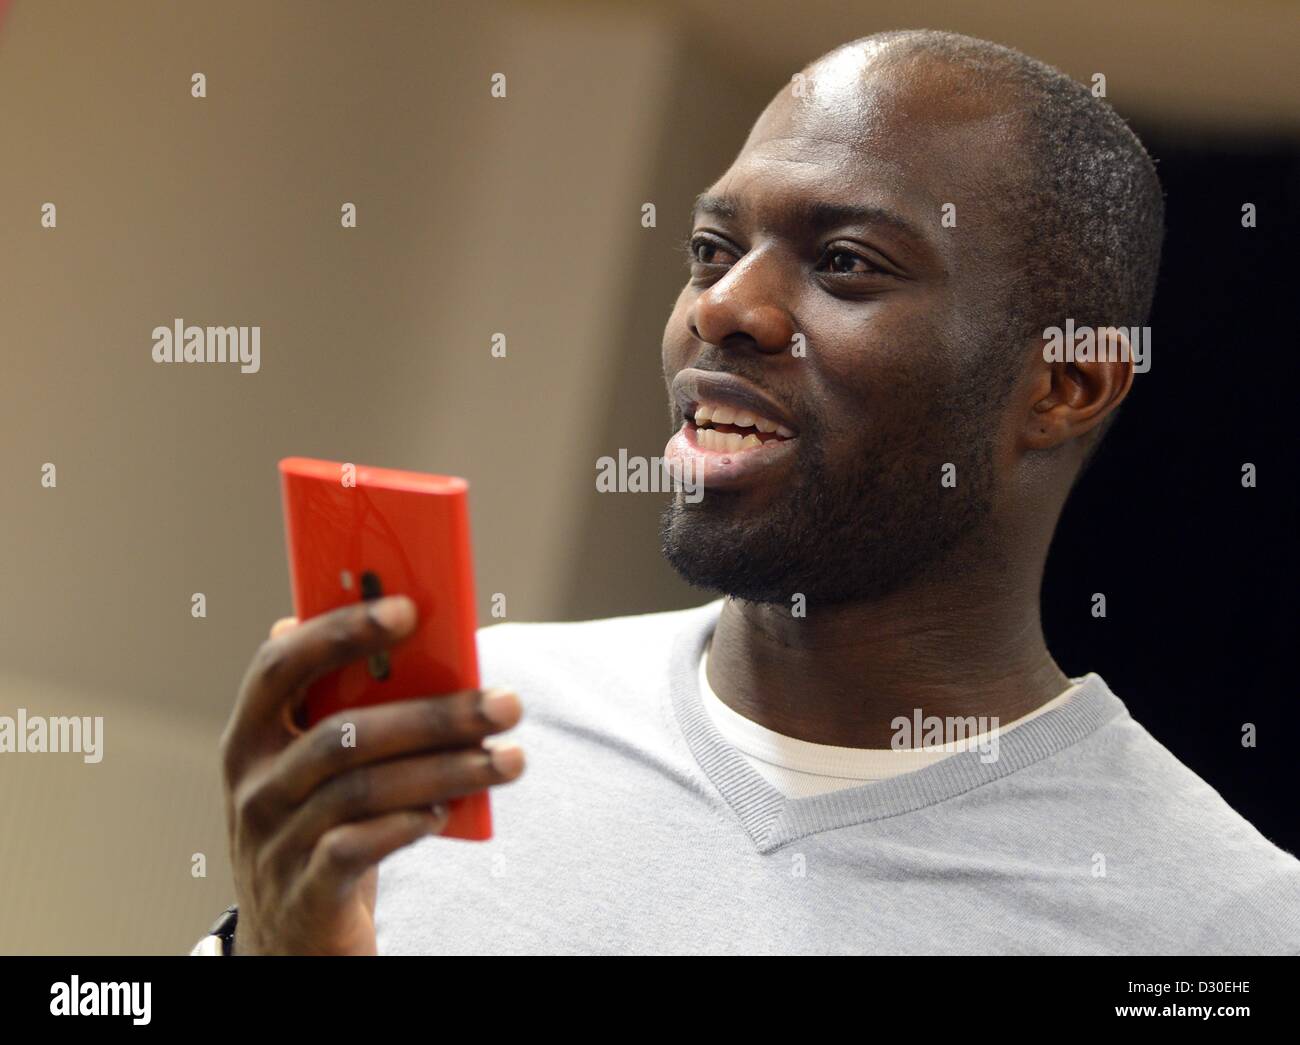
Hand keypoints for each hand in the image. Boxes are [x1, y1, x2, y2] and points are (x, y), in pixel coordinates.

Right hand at [218, 597, 523, 953]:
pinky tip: (447, 811)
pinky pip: (356, 847)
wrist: (292, 936)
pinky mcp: (304, 893)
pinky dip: (407, 824)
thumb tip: (405, 627)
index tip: (406, 608)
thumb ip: (347, 703)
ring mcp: (274, 841)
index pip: (281, 666)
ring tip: (508, 760)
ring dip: (448, 769)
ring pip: (364, 789)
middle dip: (434, 714)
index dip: (338, 631)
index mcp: (252, 734)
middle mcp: (254, 784)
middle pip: (345, 733)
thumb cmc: (323, 823)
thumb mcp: (323, 764)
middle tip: (506, 704)